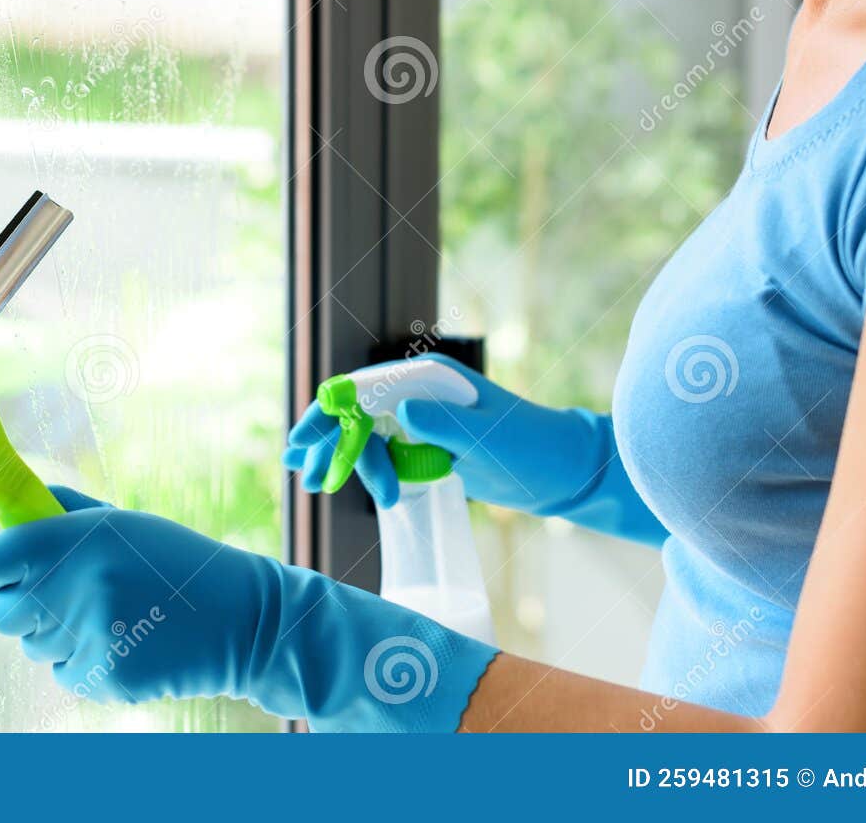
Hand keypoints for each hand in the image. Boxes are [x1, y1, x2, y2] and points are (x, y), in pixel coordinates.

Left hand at [0, 485, 496, 729]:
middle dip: (22, 604)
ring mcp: (93, 636)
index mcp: (84, 538)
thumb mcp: (126, 523)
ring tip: (109, 614)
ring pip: (33, 646)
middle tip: (58, 594)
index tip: (7, 568)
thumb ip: (65, 514)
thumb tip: (13, 510)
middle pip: (3, 613)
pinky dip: (84, 661)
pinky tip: (125, 641)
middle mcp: (82, 586)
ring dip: (56, 633)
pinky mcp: (106, 676)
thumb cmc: (178, 563)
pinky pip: (64, 673)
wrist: (243, 620)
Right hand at [284, 354, 666, 544]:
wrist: (565, 472)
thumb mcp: (488, 439)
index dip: (330, 413)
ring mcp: (422, 418)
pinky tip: (349, 485)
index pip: (364, 389)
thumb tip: (400, 409)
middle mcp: (420, 392)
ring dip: (340, 457)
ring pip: (364, 432)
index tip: (305, 441)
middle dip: (326, 438)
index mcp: (430, 379)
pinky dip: (362, 467)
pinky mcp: (427, 444)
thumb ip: (444, 422)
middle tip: (300, 470)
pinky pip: (382, 451)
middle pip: (356, 409)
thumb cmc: (533, 450)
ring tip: (315, 485)